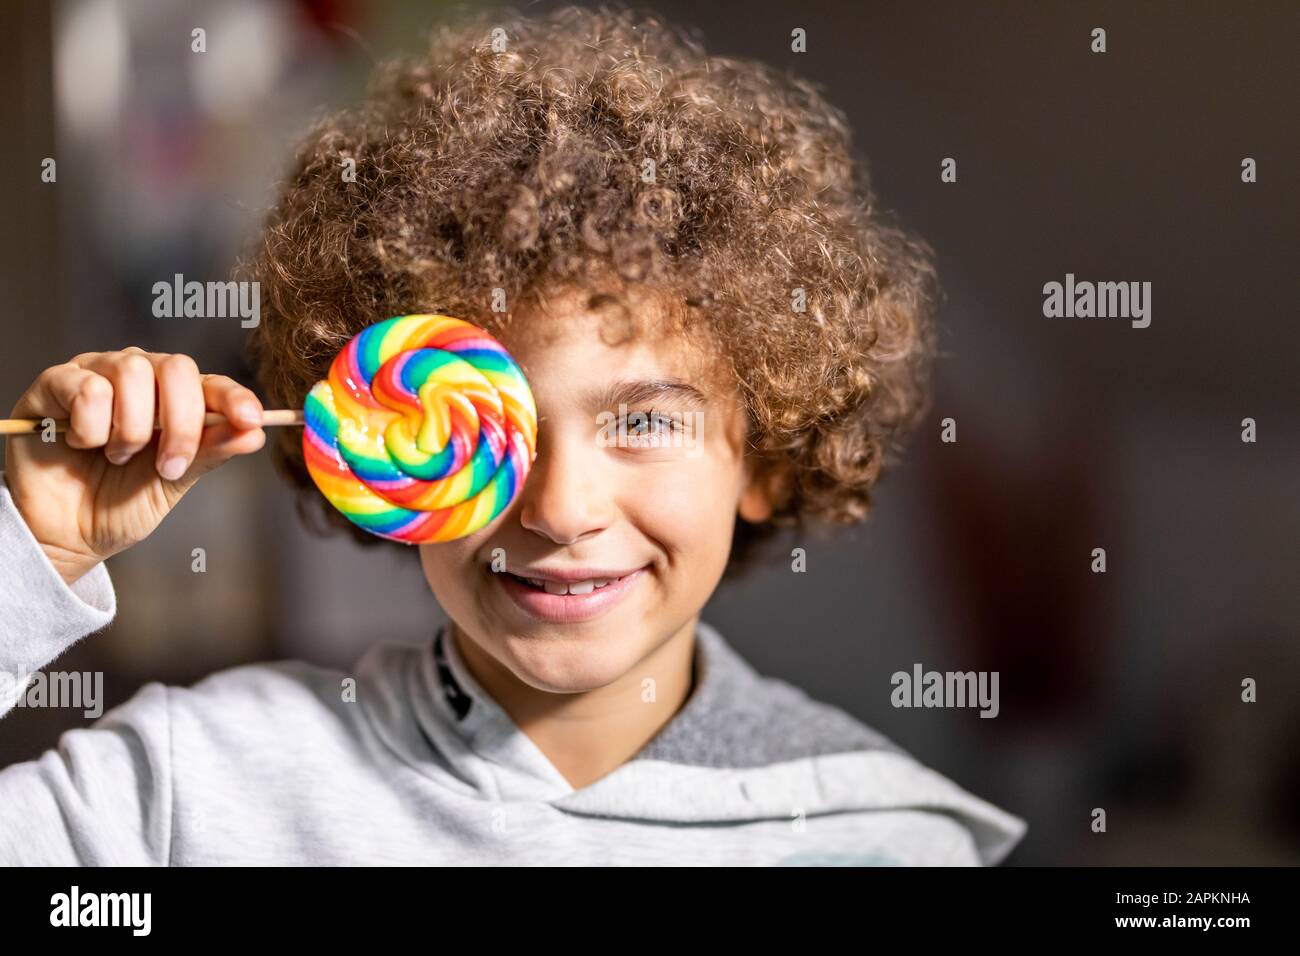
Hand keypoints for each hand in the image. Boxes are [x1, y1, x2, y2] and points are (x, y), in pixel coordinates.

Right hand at [4, 348, 266, 583]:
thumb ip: (210, 452)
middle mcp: (139, 377)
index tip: (251, 420)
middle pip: (177, 368)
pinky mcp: (55, 383)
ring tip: (117, 456)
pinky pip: (87, 387)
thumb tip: (255, 432)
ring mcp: (97, 374)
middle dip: (181, 423)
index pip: (212, 384)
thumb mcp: (174, 482)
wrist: (65, 533)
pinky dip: (91, 427)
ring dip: (131, 429)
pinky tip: (84, 445)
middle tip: (169, 466)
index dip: (235, 398)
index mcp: (175, 399)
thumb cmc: (118, 504)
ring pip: (132, 372)